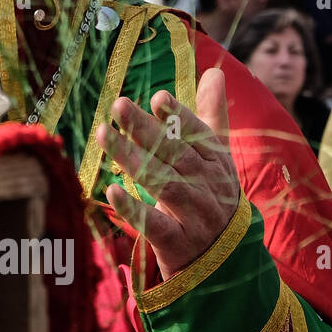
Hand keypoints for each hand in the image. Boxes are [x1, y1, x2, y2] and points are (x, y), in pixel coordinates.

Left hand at [96, 68, 240, 280]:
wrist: (228, 260)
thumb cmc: (213, 196)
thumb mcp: (217, 155)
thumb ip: (211, 114)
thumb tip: (216, 71)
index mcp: (217, 162)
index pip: (198, 135)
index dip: (179, 116)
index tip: (156, 96)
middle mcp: (208, 186)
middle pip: (175, 154)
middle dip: (146, 129)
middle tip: (117, 104)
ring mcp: (195, 216)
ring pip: (162, 184)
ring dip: (132, 159)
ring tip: (103, 134)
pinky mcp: (179, 243)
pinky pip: (155, 226)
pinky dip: (134, 209)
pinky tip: (111, 191)